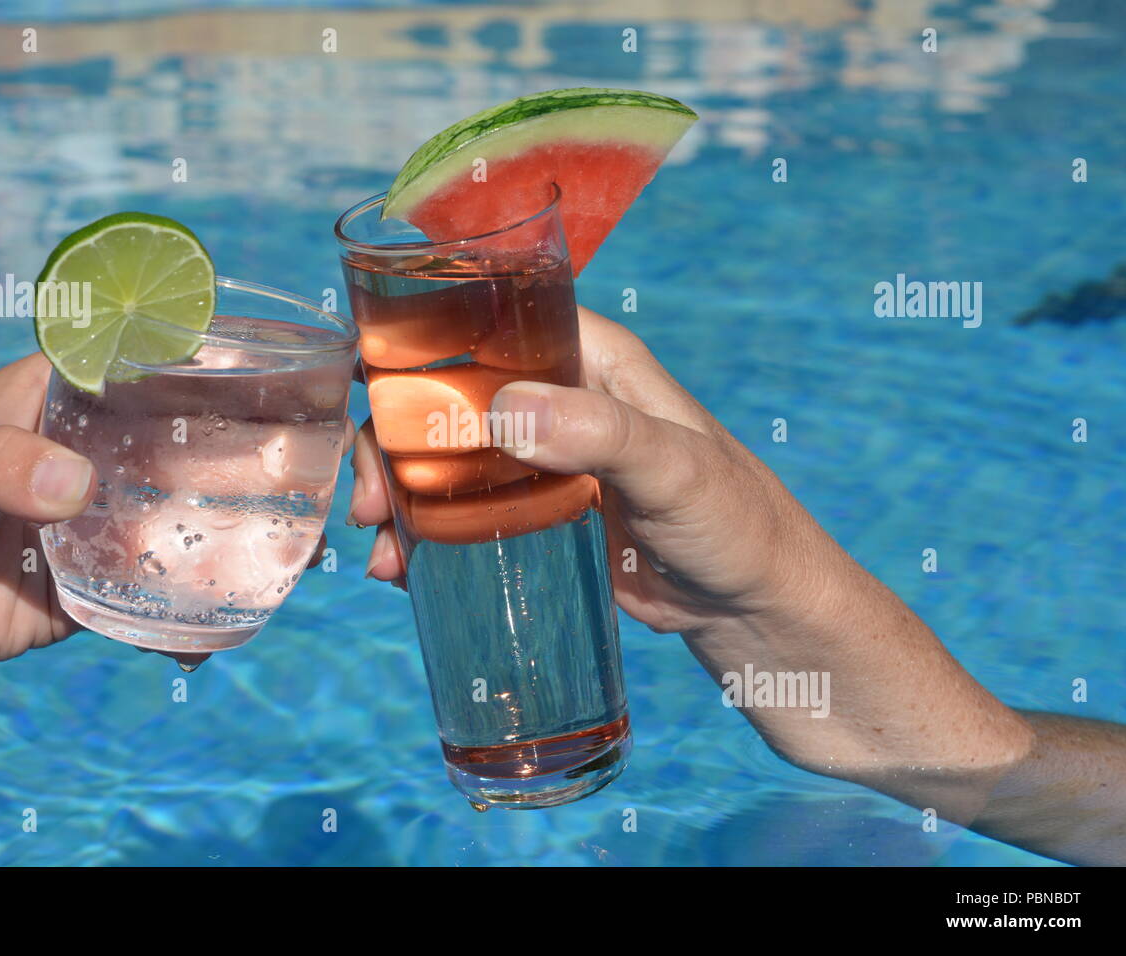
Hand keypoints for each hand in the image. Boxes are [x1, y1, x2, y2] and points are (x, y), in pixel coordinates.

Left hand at [0, 354, 340, 681]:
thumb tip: (72, 487)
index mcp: (59, 401)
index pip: (149, 371)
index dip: (212, 371)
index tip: (277, 380)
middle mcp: (91, 456)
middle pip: (183, 450)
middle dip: (241, 461)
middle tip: (302, 476)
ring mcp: (96, 524)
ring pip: (180, 523)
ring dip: (228, 538)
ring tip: (286, 550)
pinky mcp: (92, 589)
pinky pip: (153, 598)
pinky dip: (187, 616)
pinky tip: (216, 628)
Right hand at [351, 306, 819, 630]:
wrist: (753, 609)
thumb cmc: (737, 523)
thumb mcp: (676, 469)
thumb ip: (601, 434)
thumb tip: (505, 413)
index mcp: (589, 360)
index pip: (490, 319)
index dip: (421, 339)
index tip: (372, 384)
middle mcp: (558, 399)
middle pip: (447, 395)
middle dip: (394, 438)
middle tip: (372, 497)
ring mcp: (542, 461)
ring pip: (445, 458)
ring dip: (401, 493)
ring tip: (382, 547)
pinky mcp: (535, 517)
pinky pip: (464, 512)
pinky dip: (426, 535)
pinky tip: (404, 569)